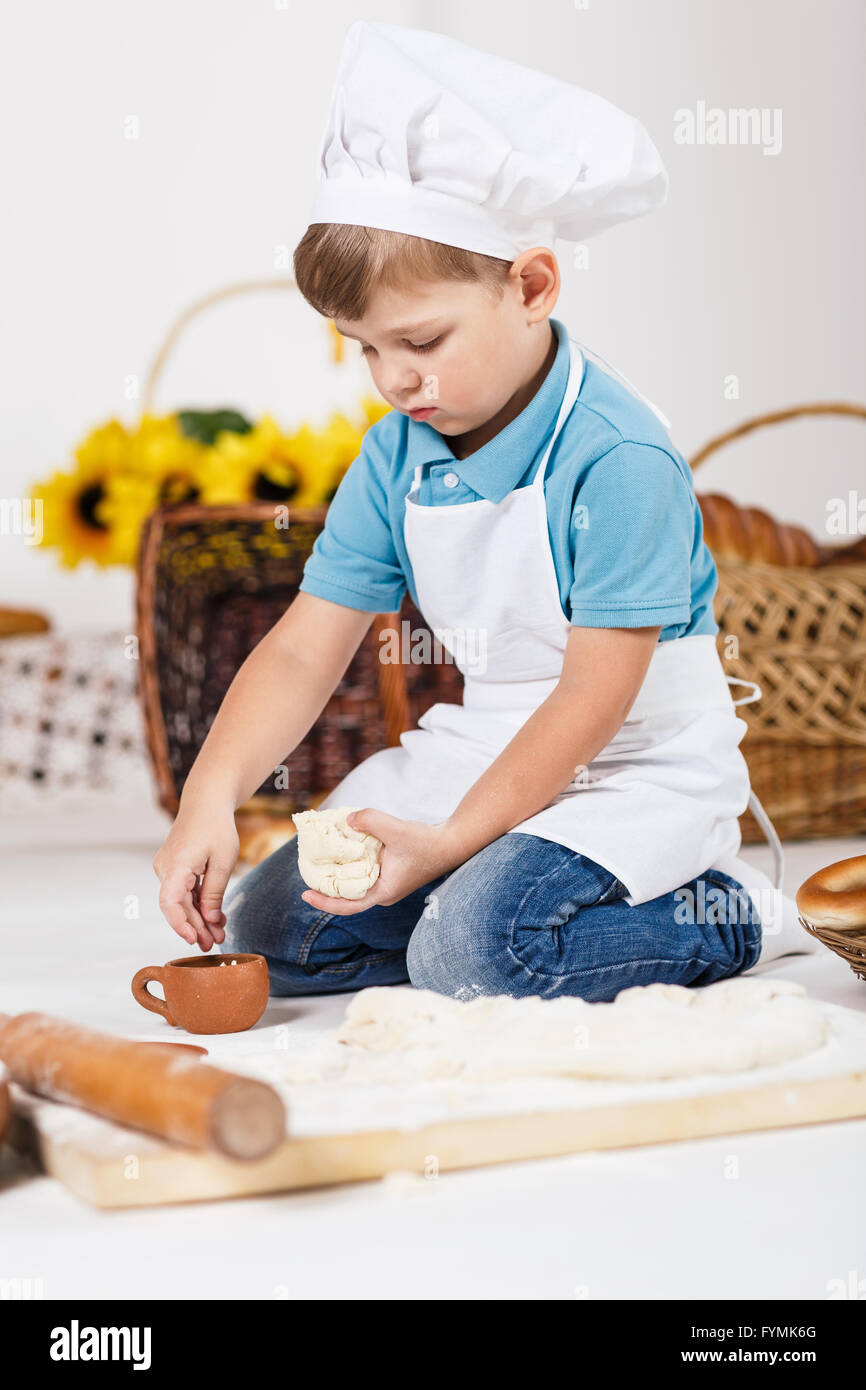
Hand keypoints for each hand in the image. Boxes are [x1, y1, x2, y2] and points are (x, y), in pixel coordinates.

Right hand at [153, 810, 239, 949]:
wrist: (206, 803)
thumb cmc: (217, 827)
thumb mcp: (223, 861)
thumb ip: (214, 892)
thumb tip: (210, 920)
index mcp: (176, 865)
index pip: (170, 903)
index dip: (180, 925)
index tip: (193, 940)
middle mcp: (166, 868)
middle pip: (178, 906)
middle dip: (196, 927)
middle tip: (213, 945)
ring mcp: (168, 868)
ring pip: (181, 900)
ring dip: (198, 918)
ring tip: (217, 936)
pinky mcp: (174, 868)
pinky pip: (184, 891)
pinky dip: (198, 903)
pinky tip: (214, 918)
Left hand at [299, 809, 459, 916]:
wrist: (451, 843)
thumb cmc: (428, 843)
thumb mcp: (398, 830)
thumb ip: (372, 821)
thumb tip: (348, 819)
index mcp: (383, 892)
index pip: (348, 906)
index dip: (325, 902)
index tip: (305, 894)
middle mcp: (381, 891)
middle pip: (346, 896)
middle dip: (325, 886)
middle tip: (305, 872)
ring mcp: (384, 882)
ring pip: (353, 882)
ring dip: (336, 873)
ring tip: (317, 860)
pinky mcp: (387, 870)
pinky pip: (361, 870)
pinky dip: (349, 861)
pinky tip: (340, 847)